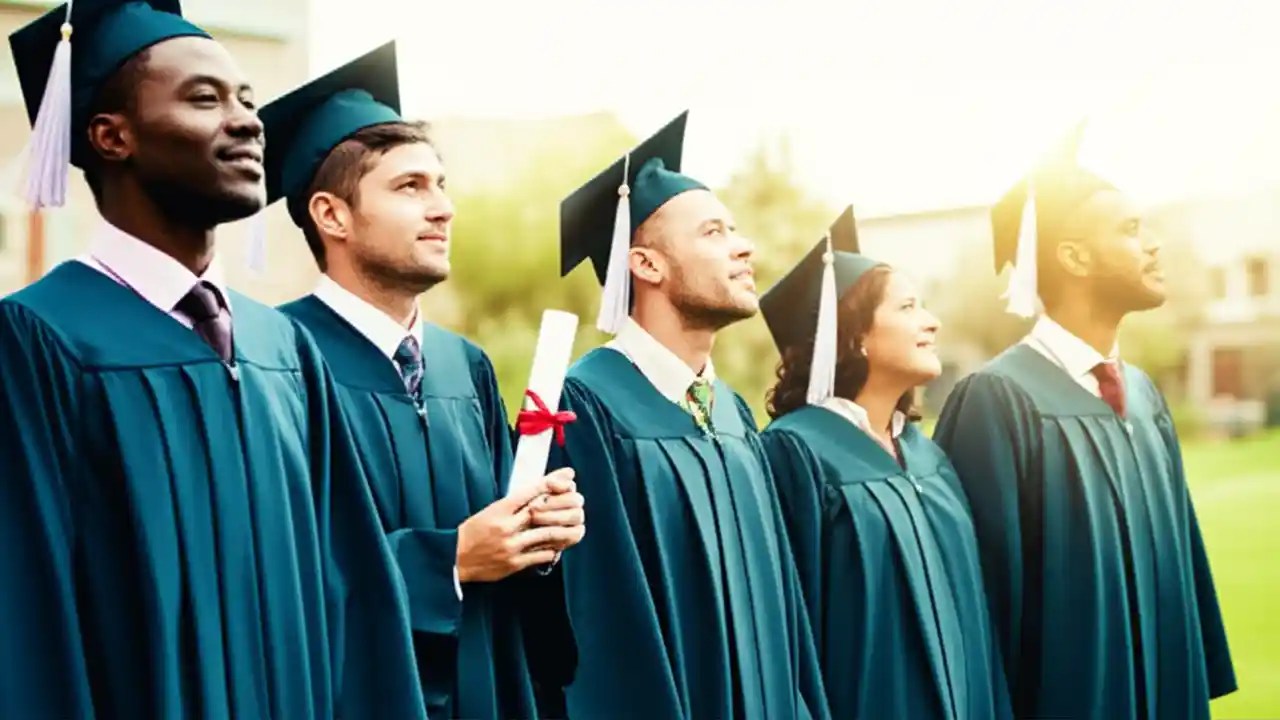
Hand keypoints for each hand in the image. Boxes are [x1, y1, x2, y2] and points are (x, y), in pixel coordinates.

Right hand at [456, 468, 580, 582]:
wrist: (454, 559)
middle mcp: (506, 526)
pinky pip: (540, 555)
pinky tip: (560, 546)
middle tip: (579, 502)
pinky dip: (553, 550)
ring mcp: (511, 545)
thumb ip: (512, 506)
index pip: (530, 492)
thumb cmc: (472, 533)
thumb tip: (539, 497)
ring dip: (566, 530)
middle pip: (542, 511)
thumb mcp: (489, 512)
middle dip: (564, 506)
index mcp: (499, 509)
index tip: (567, 478)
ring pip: (546, 535)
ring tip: (578, 527)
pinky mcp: (514, 563)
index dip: (551, 483)